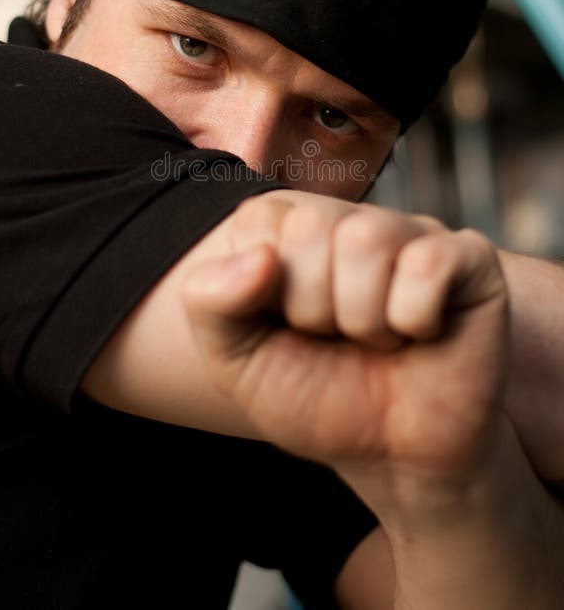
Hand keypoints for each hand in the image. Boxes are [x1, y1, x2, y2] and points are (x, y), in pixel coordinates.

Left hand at [182, 193, 509, 509]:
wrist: (396, 458)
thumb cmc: (319, 399)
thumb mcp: (238, 362)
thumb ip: (211, 304)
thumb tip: (257, 257)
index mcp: (292, 229)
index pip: (260, 221)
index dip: (266, 294)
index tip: (291, 328)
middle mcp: (352, 219)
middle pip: (311, 228)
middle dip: (314, 310)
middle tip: (339, 339)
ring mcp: (412, 233)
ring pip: (366, 241)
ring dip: (363, 320)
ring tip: (379, 338)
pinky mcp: (466, 257)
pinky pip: (427, 263)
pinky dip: (414, 318)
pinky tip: (420, 332)